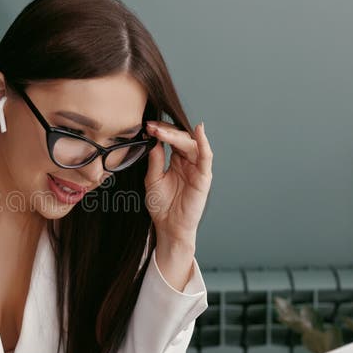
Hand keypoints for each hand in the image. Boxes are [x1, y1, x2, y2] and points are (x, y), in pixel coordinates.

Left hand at [143, 121, 212, 244]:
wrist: (168, 227)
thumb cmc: (161, 206)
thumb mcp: (153, 179)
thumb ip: (155, 160)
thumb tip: (153, 140)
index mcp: (177, 161)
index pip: (172, 139)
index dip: (160, 131)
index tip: (146, 126)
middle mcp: (189, 162)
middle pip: (181, 138)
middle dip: (166, 130)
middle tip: (151, 126)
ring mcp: (197, 169)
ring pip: (191, 144)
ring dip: (176, 135)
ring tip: (161, 130)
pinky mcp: (204, 177)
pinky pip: (206, 157)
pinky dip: (204, 143)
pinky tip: (199, 131)